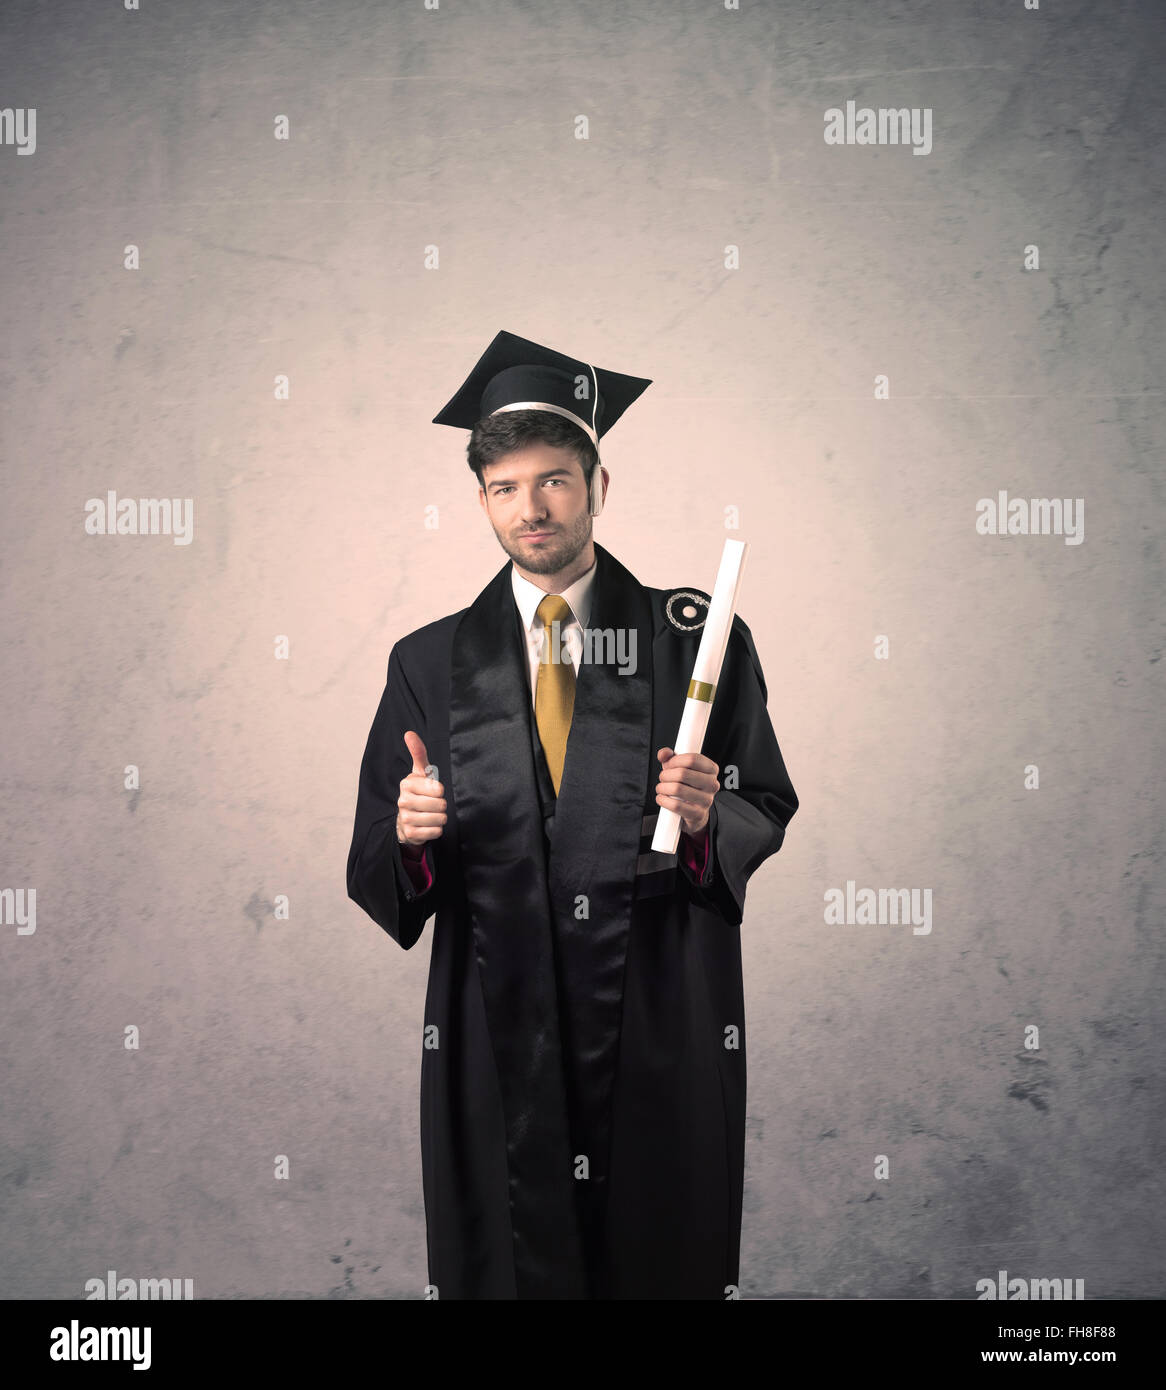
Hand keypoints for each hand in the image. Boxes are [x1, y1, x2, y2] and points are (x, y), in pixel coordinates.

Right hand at [397, 731, 446, 848]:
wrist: (407, 818)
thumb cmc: (419, 791)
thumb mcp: (420, 772)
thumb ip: (419, 753)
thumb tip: (409, 733)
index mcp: (407, 784)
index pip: (438, 789)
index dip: (440, 791)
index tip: (433, 791)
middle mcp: (403, 801)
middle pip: (440, 804)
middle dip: (442, 805)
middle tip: (434, 804)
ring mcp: (405, 818)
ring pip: (439, 819)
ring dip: (441, 818)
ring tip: (432, 814)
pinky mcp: (410, 833)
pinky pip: (435, 832)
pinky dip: (437, 830)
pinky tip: (429, 825)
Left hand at [655, 747, 718, 835]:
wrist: (695, 812)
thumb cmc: (688, 786)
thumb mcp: (680, 768)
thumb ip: (670, 757)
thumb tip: (663, 753)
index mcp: (711, 769)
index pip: (692, 759)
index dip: (674, 761)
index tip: (668, 765)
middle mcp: (712, 784)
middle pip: (683, 773)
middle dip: (666, 775)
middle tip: (663, 778)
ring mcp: (706, 800)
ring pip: (678, 789)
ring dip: (662, 787)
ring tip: (661, 788)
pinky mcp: (698, 814)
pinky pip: (676, 805)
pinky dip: (663, 800)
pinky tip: (661, 798)